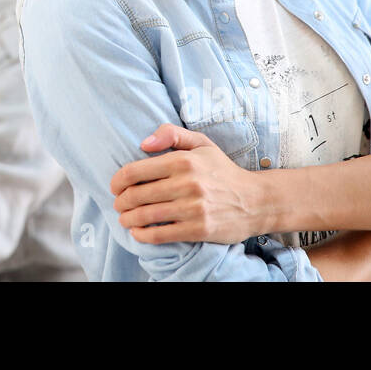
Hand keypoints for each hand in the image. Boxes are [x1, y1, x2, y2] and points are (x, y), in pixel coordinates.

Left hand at [110, 123, 262, 245]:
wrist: (256, 201)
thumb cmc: (222, 171)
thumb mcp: (201, 143)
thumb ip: (171, 134)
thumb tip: (143, 143)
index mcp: (183, 160)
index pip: (135, 171)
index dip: (118, 181)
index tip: (114, 186)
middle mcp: (187, 184)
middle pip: (137, 195)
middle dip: (121, 202)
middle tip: (118, 204)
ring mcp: (193, 208)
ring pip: (147, 216)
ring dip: (128, 219)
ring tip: (124, 219)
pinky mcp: (199, 230)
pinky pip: (162, 234)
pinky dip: (144, 235)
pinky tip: (137, 233)